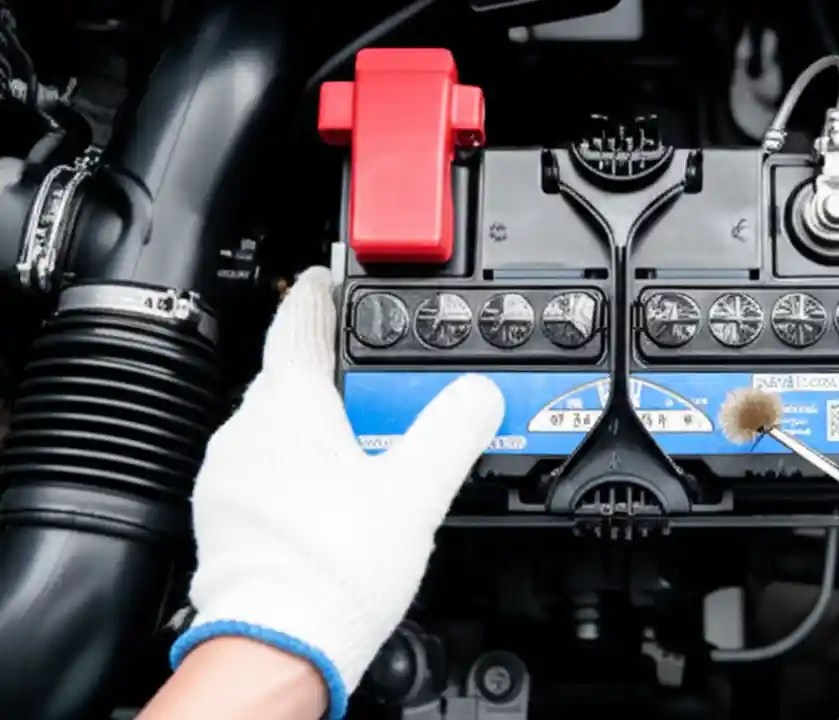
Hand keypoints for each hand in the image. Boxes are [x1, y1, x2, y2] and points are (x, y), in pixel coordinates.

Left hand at [170, 267, 502, 718]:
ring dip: (322, 424)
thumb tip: (480, 393)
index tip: (332, 277)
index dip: (322, 293)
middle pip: (296, 377)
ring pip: (281, 426)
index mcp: (289, 405)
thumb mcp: (416, 490)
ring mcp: (230, 474)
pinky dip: (301, 467)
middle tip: (390, 389)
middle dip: (341, 374)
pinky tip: (336, 498)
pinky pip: (267, 469)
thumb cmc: (332, 570)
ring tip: (374, 449)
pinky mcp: (228, 516)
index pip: (300, 321)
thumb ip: (454, 430)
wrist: (279, 646)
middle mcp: (246, 431)